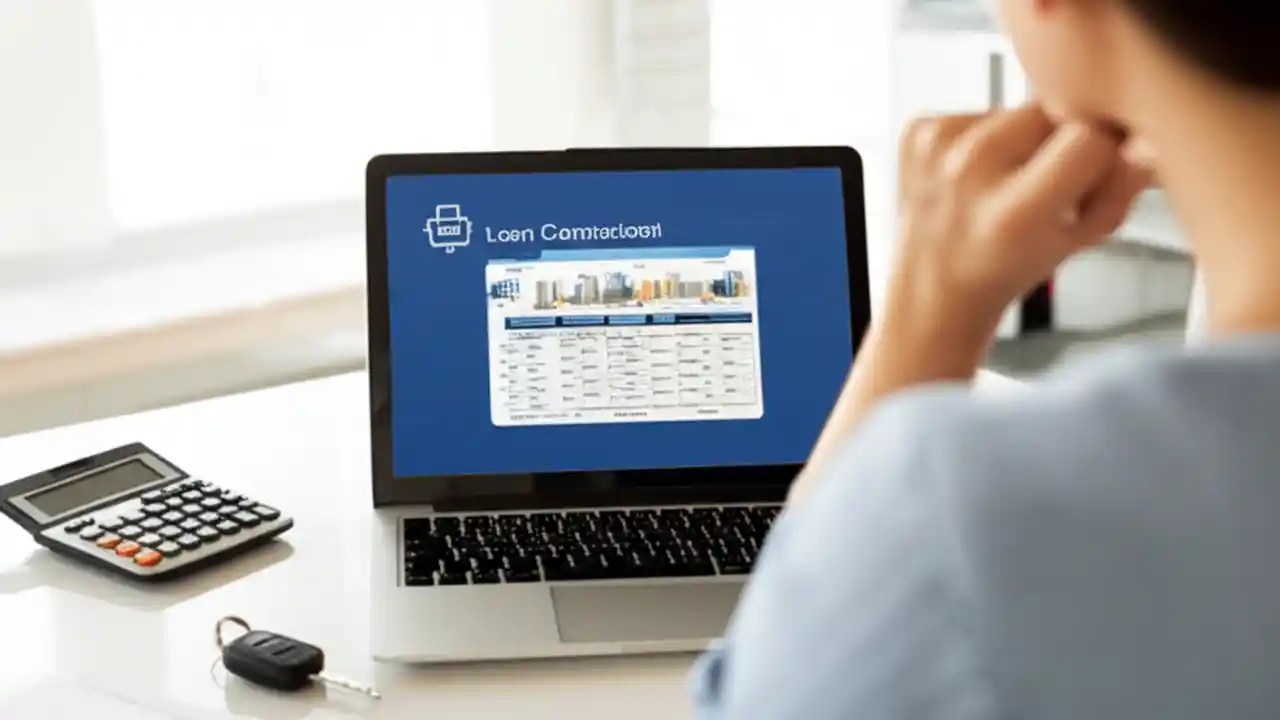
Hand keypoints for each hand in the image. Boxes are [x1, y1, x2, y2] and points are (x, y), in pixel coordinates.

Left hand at [789, 106, 1151, 508]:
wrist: (935, 287)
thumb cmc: (1007, 265)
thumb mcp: (1081, 240)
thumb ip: (1122, 188)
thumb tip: (1145, 140)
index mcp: (1013, 212)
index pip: (1089, 138)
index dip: (1099, 152)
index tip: (1088, 174)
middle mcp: (968, 174)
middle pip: (1052, 111)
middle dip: (1059, 141)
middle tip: (1040, 186)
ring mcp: (935, 150)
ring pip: (1014, 109)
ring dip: (1019, 139)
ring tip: (1002, 185)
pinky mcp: (917, 132)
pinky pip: (974, 112)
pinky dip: (980, 137)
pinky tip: (971, 178)